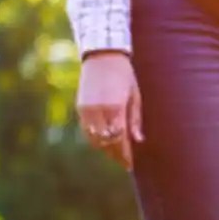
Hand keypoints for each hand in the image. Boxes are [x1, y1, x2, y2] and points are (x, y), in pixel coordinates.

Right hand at [76, 51, 141, 168]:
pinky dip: (94, 139)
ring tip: (115, 154)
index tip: (130, 164)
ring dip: (105, 148)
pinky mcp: (80, 107)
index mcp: (116, 107)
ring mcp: (87, 109)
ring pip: (94, 138)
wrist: (102, 55)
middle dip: (116, 154)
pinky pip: (86, 130)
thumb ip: (135, 119)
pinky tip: (103, 142)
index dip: (125, 154)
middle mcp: (100, 110)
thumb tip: (138, 140)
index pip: (120, 139)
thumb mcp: (135, 95)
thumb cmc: (124, 75)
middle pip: (107, 141)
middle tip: (124, 162)